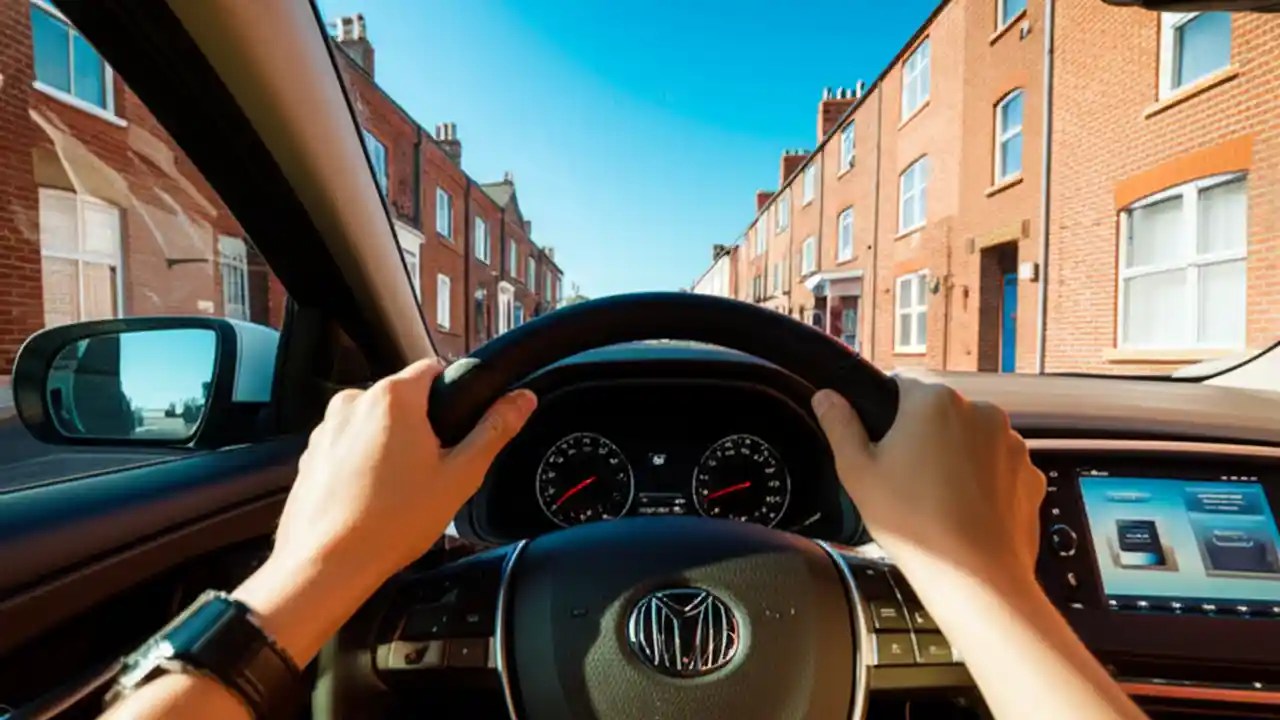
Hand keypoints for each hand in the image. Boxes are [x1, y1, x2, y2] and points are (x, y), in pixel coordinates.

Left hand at [270, 358, 536, 584]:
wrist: (329, 563)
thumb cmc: (392, 523)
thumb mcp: (460, 475)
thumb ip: (494, 430)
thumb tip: (521, 400)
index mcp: (394, 398)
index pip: (434, 368)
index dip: (452, 395)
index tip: (456, 427)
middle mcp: (355, 402)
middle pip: (403, 398)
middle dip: (420, 426)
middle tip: (431, 469)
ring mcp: (327, 427)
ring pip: (374, 423)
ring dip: (389, 444)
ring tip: (398, 489)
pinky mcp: (311, 453)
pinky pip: (348, 445)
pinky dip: (362, 463)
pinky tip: (371, 497)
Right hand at [811, 377, 1045, 588]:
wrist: (974, 576)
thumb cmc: (914, 523)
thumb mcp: (858, 473)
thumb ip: (840, 425)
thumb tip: (826, 397)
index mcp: (933, 401)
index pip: (903, 383)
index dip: (888, 412)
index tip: (883, 441)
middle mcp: (980, 411)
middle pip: (940, 412)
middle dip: (924, 435)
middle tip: (906, 476)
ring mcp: (1011, 443)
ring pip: (972, 438)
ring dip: (957, 455)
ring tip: (939, 498)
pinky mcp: (1030, 473)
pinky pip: (999, 466)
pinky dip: (985, 480)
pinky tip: (967, 509)